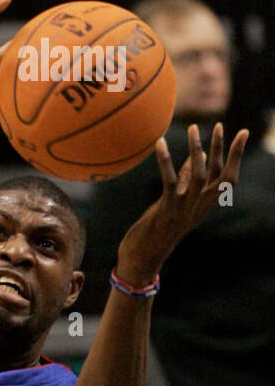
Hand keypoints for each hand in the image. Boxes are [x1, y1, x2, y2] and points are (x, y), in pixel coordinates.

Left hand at [116, 123, 249, 283]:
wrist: (143, 259)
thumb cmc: (158, 228)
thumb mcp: (177, 202)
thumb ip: (188, 179)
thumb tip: (199, 154)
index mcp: (204, 205)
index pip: (226, 178)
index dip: (235, 156)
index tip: (242, 132)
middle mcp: (198, 207)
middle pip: (218, 175)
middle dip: (223, 150)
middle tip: (221, 125)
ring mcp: (184, 209)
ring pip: (198, 175)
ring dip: (196, 150)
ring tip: (194, 128)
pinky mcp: (166, 210)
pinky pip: (169, 181)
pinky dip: (165, 160)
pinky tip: (159, 143)